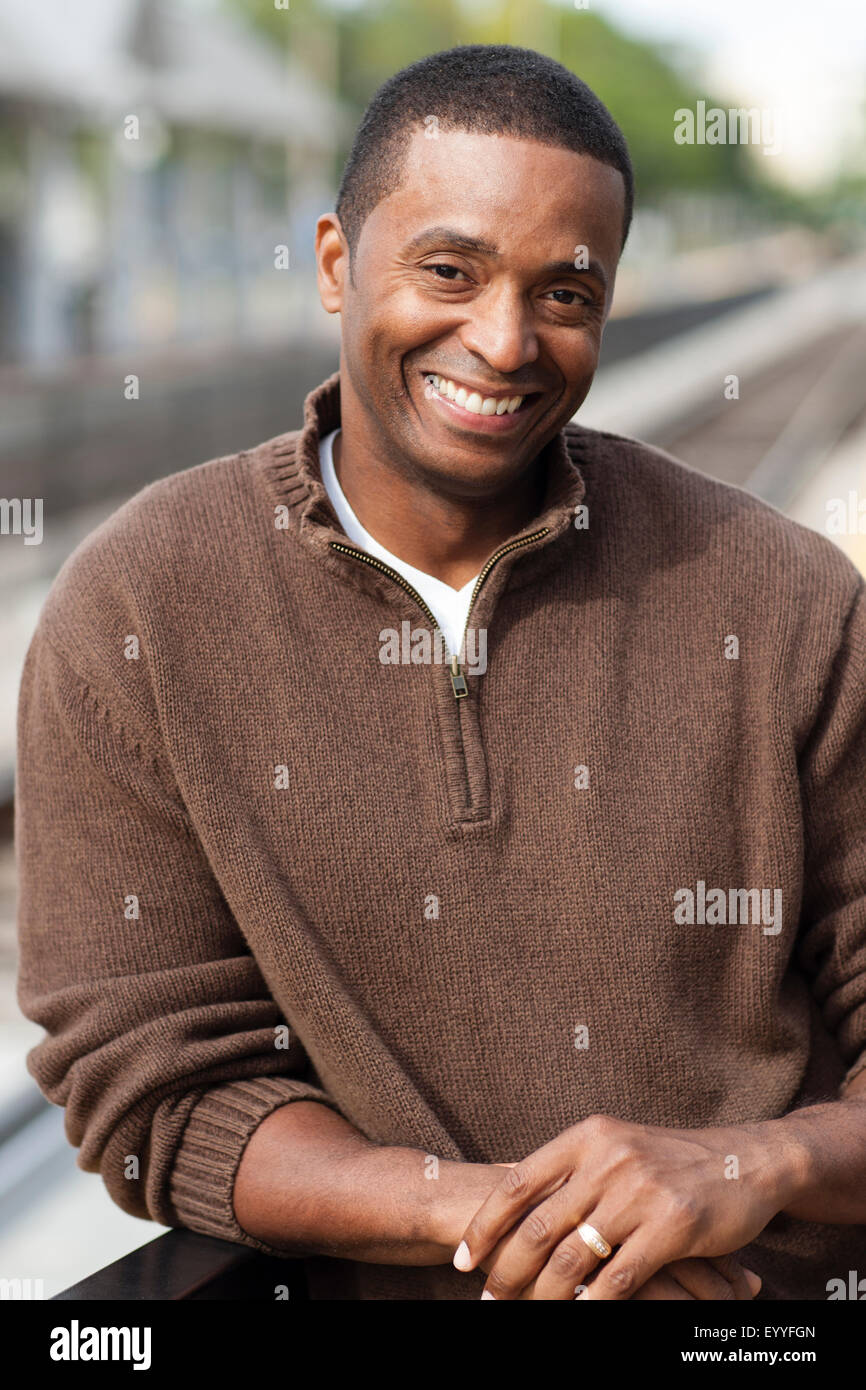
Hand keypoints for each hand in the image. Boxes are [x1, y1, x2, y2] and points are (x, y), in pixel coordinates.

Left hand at [454, 1113, 794, 1298]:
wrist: (745, 1160)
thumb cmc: (673, 1159)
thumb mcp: (619, 1147)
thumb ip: (575, 1171)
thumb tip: (519, 1207)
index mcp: (587, 1137)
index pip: (519, 1183)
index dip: (485, 1224)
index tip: (463, 1258)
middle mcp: (608, 1159)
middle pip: (539, 1227)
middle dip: (507, 1271)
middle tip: (488, 1299)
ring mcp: (640, 1191)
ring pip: (574, 1259)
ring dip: (544, 1296)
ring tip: (527, 1313)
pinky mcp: (672, 1225)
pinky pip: (619, 1278)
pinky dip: (594, 1304)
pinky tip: (580, 1314)